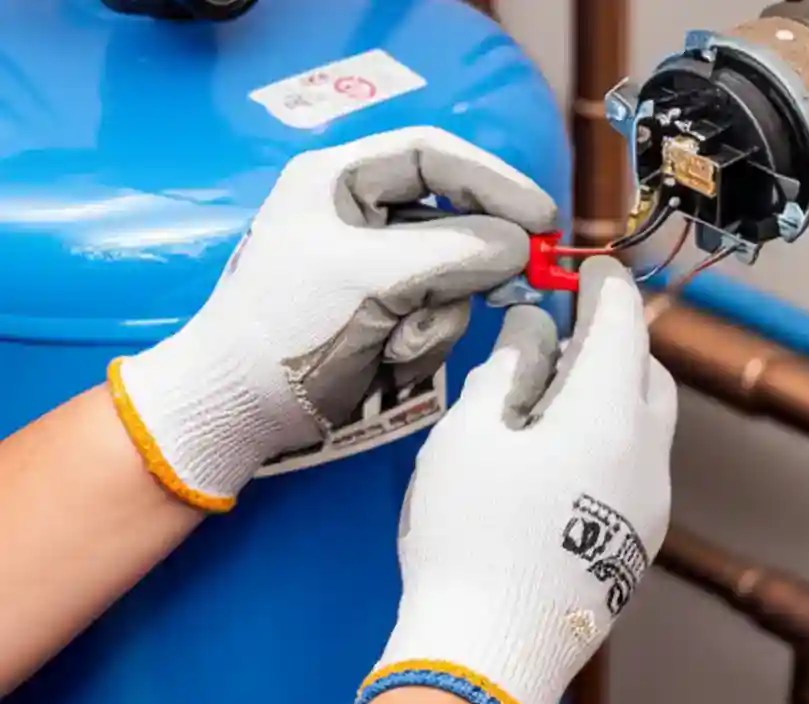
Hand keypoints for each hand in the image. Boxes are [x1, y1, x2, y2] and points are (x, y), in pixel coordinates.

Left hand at [109, 127, 555, 511]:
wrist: (235, 412)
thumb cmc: (285, 331)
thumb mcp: (368, 281)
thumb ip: (452, 253)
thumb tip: (519, 244)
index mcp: (337, 179)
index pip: (432, 154)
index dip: (492, 179)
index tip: (540, 216)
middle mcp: (357, 213)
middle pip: (451, 216)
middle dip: (472, 259)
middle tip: (515, 281)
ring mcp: (373, 266)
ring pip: (452, 272)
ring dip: (439, 313)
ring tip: (398, 344)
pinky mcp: (382, 312)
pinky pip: (436, 312)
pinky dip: (424, 338)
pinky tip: (389, 360)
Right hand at [356, 257, 677, 703]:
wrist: (492, 650)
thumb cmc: (472, 539)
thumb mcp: (472, 435)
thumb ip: (509, 370)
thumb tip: (532, 332)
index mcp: (609, 418)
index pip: (624, 326)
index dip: (606, 287)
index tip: (591, 268)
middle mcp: (647, 457)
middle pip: (648, 371)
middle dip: (615, 340)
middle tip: (563, 332)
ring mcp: (650, 504)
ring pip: (647, 420)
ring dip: (614, 390)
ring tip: (550, 395)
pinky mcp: (639, 540)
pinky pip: (639, 464)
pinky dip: (613, 436)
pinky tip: (560, 452)